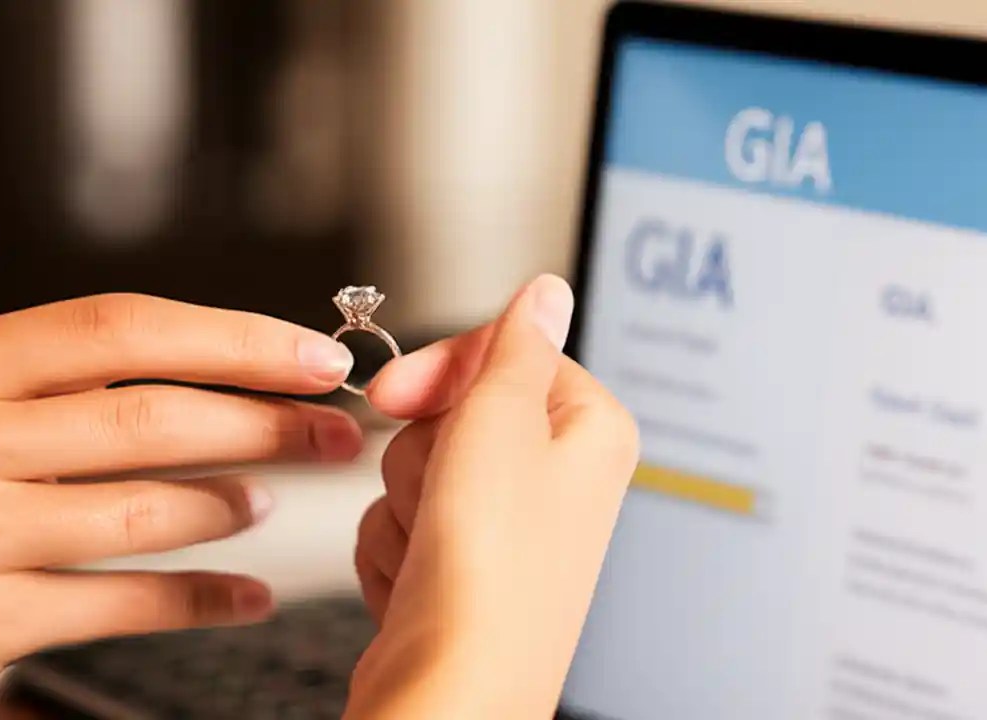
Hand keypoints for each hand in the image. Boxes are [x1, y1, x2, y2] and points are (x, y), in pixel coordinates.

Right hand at [0, 293, 362, 719]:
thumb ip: (29, 389)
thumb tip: (184, 373)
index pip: (116, 328)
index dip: (231, 338)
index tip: (308, 353)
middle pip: (148, 413)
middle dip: (265, 420)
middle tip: (333, 430)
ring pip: (142, 506)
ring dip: (233, 501)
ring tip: (276, 499)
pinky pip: (121, 603)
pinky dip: (199, 598)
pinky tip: (244, 595)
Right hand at [346, 275, 639, 717]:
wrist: (455, 684)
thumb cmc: (492, 570)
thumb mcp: (501, 421)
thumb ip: (517, 344)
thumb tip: (547, 290)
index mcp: (589, 429)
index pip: (505, 351)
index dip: (444, 370)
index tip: (401, 390)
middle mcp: (556, 478)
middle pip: (453, 410)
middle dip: (423, 449)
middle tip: (443, 490)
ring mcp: (506, 526)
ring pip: (416, 467)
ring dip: (405, 503)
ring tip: (435, 546)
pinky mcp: (462, 565)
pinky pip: (401, 521)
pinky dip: (396, 545)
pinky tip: (422, 578)